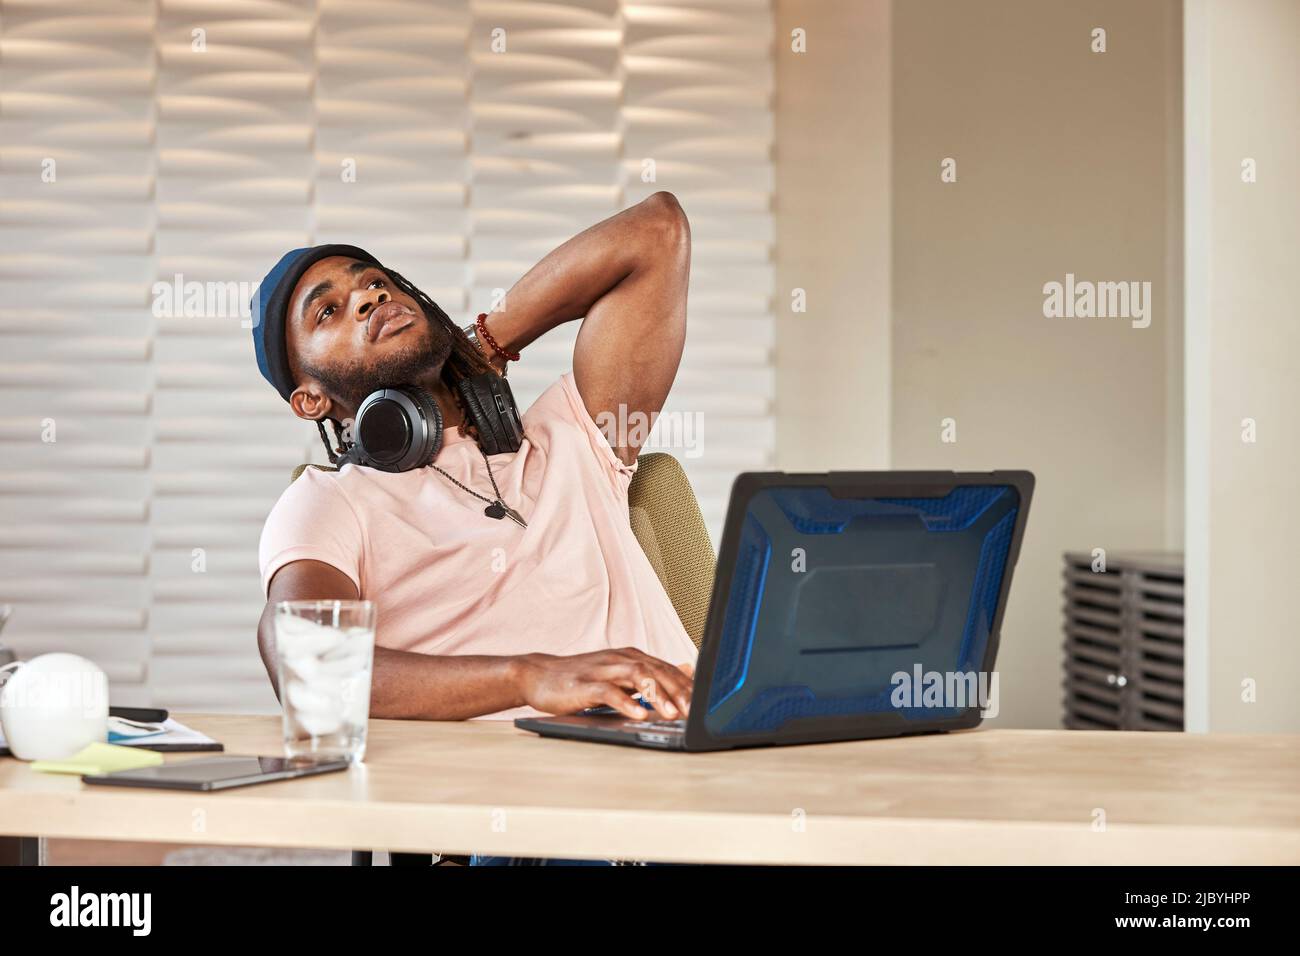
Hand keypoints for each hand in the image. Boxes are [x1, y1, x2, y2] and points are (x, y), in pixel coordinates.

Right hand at [514, 648, 693, 719]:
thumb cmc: (581, 679)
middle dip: (679, 691)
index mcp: (632, 657)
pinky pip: (609, 692)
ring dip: (658, 695)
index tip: (706, 705)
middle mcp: (621, 658)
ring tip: (674, 714)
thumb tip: (687, 669)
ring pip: (637, 677)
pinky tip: (639, 714)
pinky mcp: (585, 683)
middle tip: (697, 712)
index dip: (688, 686)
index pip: (667, 669)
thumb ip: (652, 673)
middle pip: (657, 671)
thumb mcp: (620, 674)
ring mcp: (603, 669)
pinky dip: (626, 702)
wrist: (538, 675)